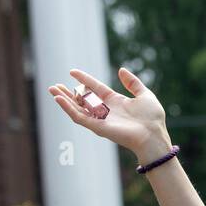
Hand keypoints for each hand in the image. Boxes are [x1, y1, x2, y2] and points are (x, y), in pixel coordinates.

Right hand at [49, 67, 170, 164]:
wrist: (153, 135)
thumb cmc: (153, 119)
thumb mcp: (144, 94)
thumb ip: (133, 83)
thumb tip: (121, 70)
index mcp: (115, 102)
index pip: (95, 89)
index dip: (84, 79)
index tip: (73, 72)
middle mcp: (106, 111)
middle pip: (83, 100)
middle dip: (69, 93)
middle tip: (55, 85)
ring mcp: (101, 120)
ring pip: (77, 109)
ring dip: (64, 100)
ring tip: (52, 90)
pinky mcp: (97, 128)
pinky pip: (79, 117)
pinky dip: (68, 108)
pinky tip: (58, 99)